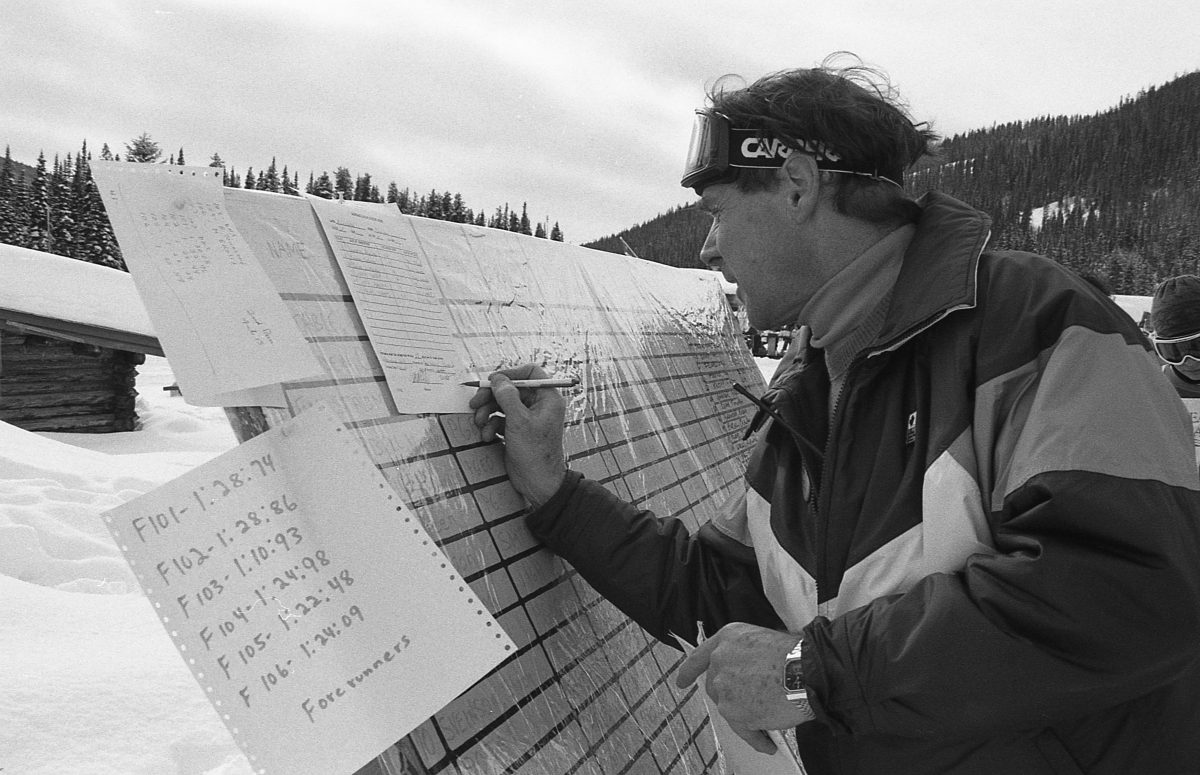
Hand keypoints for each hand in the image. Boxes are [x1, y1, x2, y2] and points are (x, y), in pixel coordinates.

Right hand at [468, 364, 567, 506]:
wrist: (537, 482)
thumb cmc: (535, 452)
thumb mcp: (518, 421)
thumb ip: (507, 396)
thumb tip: (498, 379)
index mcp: (547, 398)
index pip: (531, 373)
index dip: (511, 374)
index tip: (493, 381)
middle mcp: (539, 406)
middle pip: (512, 389)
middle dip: (492, 396)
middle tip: (474, 402)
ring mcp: (528, 418)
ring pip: (503, 404)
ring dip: (488, 412)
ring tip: (479, 422)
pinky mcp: (517, 430)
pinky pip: (501, 419)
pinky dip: (491, 425)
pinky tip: (487, 436)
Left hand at [675, 622, 813, 753]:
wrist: (806, 671)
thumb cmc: (794, 654)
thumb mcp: (763, 638)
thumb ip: (745, 654)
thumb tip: (747, 673)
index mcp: (727, 639)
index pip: (699, 657)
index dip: (688, 671)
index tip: (682, 682)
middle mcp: (719, 661)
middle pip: (716, 686)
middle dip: (730, 695)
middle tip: (751, 700)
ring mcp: (724, 688)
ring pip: (729, 708)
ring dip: (746, 715)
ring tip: (769, 718)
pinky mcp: (734, 712)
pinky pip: (743, 730)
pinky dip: (756, 737)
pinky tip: (768, 742)